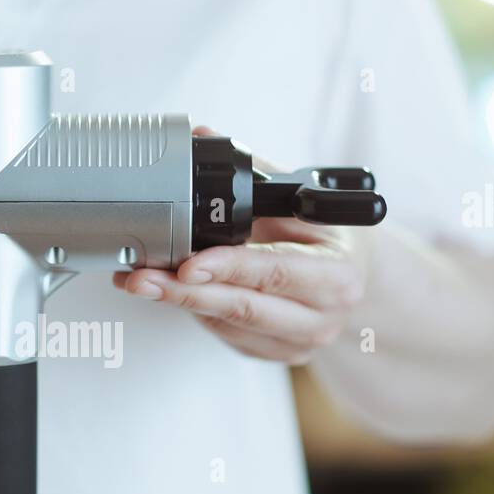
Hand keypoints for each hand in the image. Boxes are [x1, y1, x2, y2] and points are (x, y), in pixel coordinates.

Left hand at [114, 130, 365, 364]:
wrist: (352, 275)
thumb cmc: (327, 236)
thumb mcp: (303, 199)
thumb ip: (254, 171)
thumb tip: (204, 139)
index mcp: (337, 275)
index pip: (274, 271)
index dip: (227, 269)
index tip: (187, 265)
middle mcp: (323, 315)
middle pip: (243, 307)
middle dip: (184, 292)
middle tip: (141, 278)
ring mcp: (300, 342)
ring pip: (228, 325)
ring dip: (179, 302)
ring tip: (141, 280)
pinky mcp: (276, 354)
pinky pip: (227, 336)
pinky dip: (196, 312)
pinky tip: (173, 293)